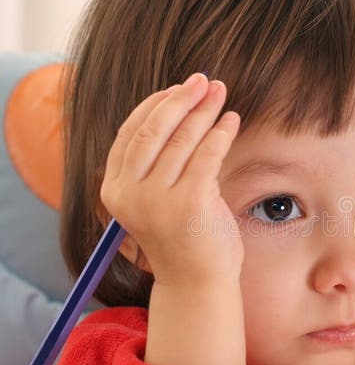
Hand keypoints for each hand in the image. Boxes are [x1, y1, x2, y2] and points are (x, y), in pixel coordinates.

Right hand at [100, 74, 242, 287]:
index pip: (129, 133)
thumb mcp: (154, 199)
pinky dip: (221, 133)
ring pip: (181, 139)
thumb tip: (179, 109)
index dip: (155, 104)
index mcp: (114, 189)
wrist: (196, 284)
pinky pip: (207, 155)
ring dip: (204, 111)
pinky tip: (231, 121)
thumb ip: (156, 164)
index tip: (178, 88)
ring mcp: (157, 200)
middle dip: (180, 99)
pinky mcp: (189, 203)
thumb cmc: (181, 238)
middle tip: (203, 80)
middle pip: (152, 129)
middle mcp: (130, 193)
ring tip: (221, 94)